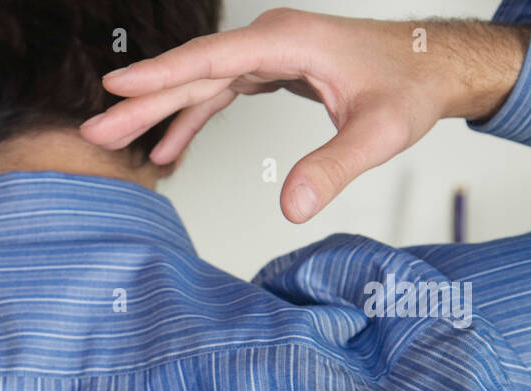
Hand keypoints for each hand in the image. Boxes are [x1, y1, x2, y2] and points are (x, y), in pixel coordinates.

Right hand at [79, 8, 529, 222]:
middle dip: (143, 103)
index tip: (116, 86)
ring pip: (199, 83)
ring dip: (158, 113)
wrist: (433, 66)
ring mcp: (267, 54)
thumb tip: (293, 209)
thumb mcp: (379, 132)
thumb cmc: (410, 87)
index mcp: (288, 41)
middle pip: (193, 73)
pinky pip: (216, 93)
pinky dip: (190, 119)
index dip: (162, 74)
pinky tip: (167, 149)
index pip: (212, 59)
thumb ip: (334, 167)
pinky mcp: (268, 70)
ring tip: (115, 140)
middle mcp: (270, 41)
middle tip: (97, 130)